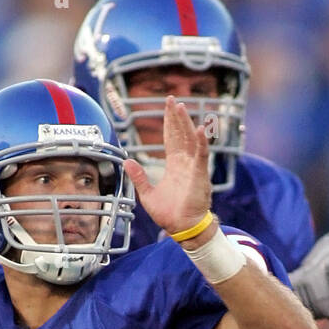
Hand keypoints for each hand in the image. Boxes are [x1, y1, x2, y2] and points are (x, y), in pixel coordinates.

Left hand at [123, 97, 210, 237]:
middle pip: (181, 134)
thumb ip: (139, 177)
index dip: (169, 123)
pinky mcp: (199, 175)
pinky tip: (200, 128)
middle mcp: (185, 163)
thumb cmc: (169, 214)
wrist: (182, 228)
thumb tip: (127, 162)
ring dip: (186, 123)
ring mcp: (193, 167)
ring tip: (180, 107)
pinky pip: (201, 155)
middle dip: (176, 117)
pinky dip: (201, 142)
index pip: (171, 139)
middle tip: (172, 100)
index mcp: (174, 166)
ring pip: (190, 140)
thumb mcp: (147, 194)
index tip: (168, 107)